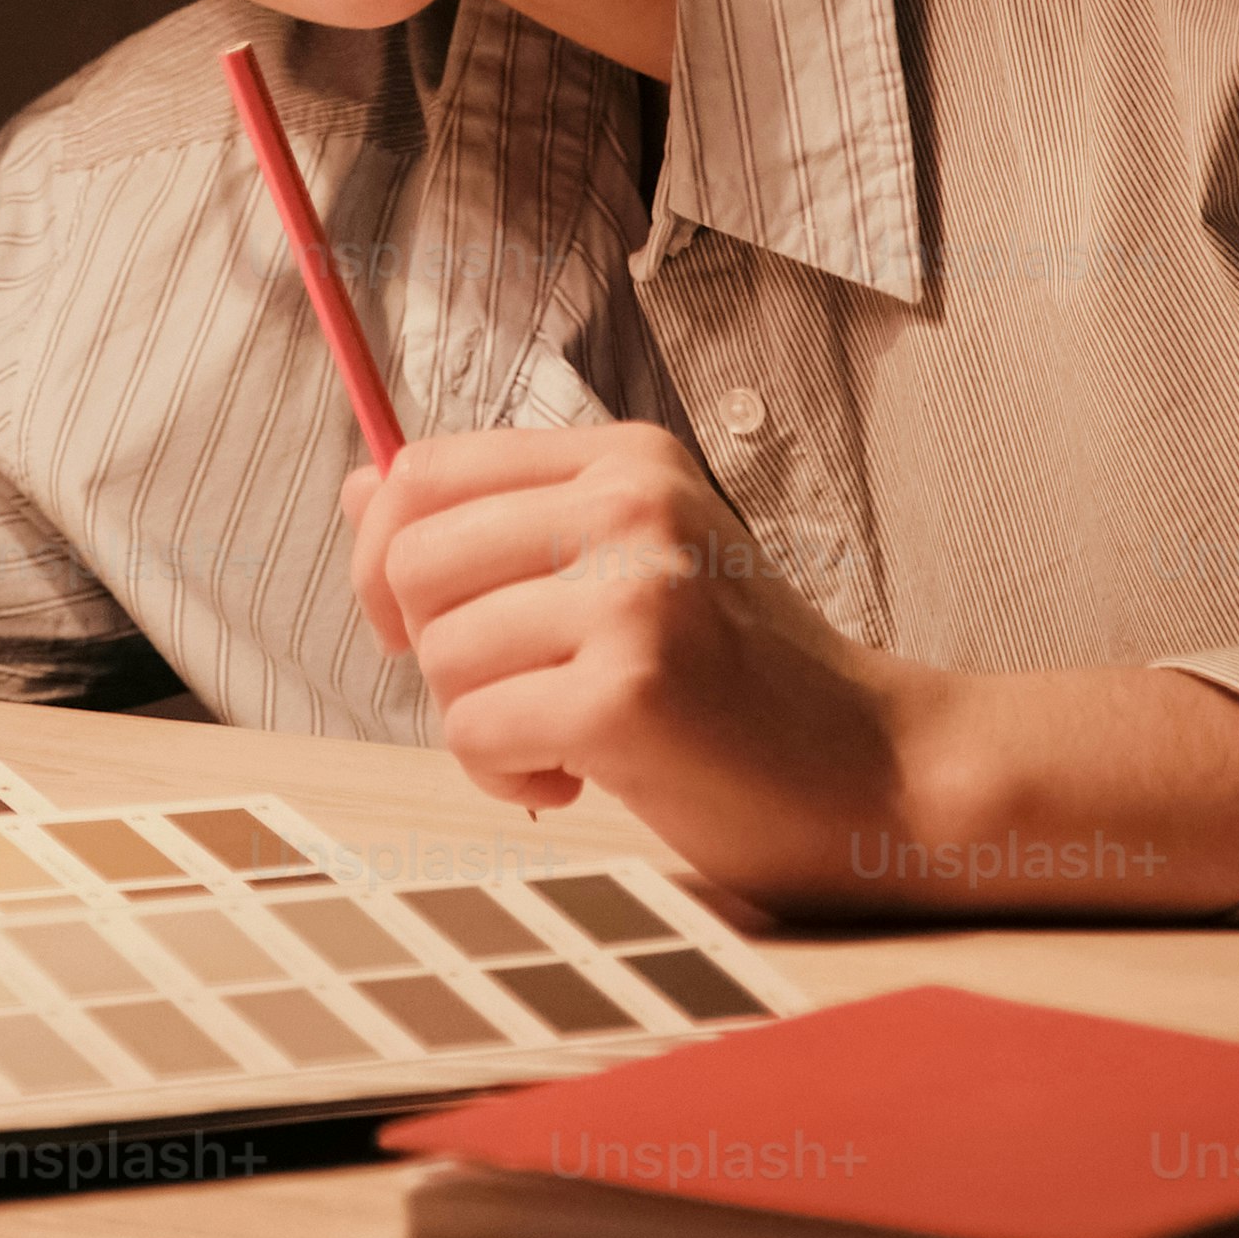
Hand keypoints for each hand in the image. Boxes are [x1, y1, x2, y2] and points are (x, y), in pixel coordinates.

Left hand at [340, 422, 930, 898]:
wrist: (880, 772)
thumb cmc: (745, 681)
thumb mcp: (628, 568)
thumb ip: (500, 524)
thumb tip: (358, 489)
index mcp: (626, 459)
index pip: (426, 469)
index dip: (386, 555)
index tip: (421, 621)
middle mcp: (630, 505)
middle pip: (412, 558)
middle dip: (430, 648)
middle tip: (509, 692)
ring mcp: (635, 595)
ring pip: (441, 655)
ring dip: (479, 723)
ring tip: (565, 739)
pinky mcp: (629, 693)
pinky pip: (475, 733)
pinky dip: (507, 777)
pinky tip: (578, 779)